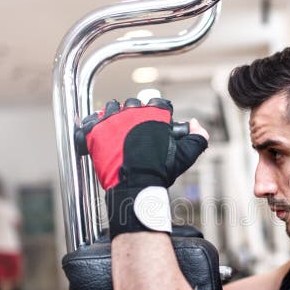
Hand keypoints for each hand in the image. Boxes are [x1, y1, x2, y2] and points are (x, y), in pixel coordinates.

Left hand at [76, 97, 207, 237]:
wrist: (137, 185)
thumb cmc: (160, 171)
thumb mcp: (185, 155)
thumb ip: (197, 138)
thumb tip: (196, 125)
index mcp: (154, 113)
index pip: (157, 104)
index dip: (157, 114)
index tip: (154, 125)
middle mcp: (132, 112)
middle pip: (133, 104)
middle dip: (135, 114)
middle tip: (135, 130)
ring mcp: (112, 120)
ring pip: (111, 108)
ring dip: (114, 115)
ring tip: (117, 129)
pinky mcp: (96, 131)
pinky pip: (91, 120)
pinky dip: (94, 124)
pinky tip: (99, 133)